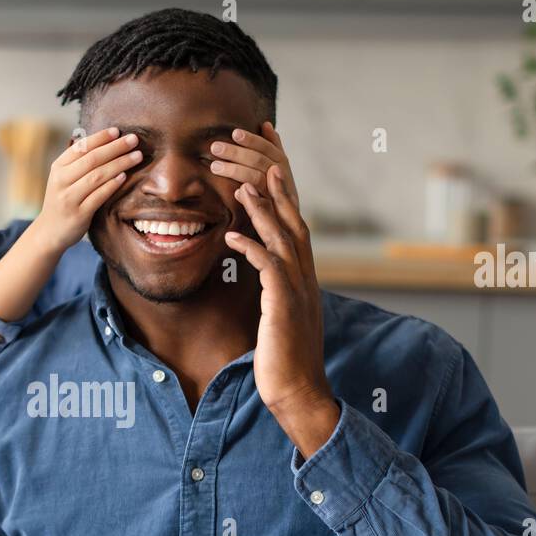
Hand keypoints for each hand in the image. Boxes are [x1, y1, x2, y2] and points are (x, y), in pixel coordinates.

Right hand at [34, 126, 141, 253]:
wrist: (49, 232)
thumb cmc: (63, 200)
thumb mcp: (63, 178)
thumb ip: (78, 162)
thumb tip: (103, 140)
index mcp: (58, 167)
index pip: (81, 147)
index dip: (100, 137)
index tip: (118, 131)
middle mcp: (61, 180)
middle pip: (92, 159)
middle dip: (115, 147)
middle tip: (134, 140)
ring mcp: (69, 198)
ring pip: (97, 176)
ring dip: (119, 164)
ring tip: (137, 157)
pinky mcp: (78, 214)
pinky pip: (99, 196)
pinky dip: (112, 185)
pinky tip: (125, 176)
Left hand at [216, 123, 338, 455]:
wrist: (299, 394)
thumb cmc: (283, 358)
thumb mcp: (277, 312)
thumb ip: (272, 283)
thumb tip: (258, 260)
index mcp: (301, 271)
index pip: (292, 214)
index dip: (280, 179)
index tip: (266, 147)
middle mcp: (304, 273)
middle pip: (291, 212)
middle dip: (272, 175)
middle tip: (251, 141)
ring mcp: (298, 289)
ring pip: (282, 234)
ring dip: (262, 204)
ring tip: (241, 177)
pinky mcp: (284, 307)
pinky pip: (269, 269)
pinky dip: (252, 247)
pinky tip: (231, 234)